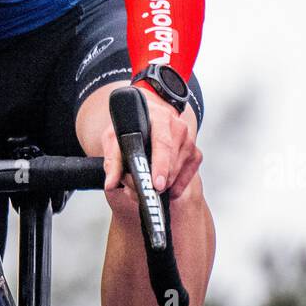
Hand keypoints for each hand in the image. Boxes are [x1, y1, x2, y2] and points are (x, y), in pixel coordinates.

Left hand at [100, 84, 200, 199]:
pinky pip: (183, 182)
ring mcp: (189, 142)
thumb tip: (110, 183)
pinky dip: (170, 188)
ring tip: (141, 180)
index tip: (156, 184)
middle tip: (132, 188)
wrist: (149, 117)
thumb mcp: (115, 136)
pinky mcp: (195, 155)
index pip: (163, 143)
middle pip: (170, 164)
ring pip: (175, 175)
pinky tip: (158, 183)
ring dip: (158, 186)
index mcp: (160, 118)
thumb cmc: (131, 126)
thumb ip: (112, 159)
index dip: (160, 165)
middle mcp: (178, 128)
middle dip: (152, 182)